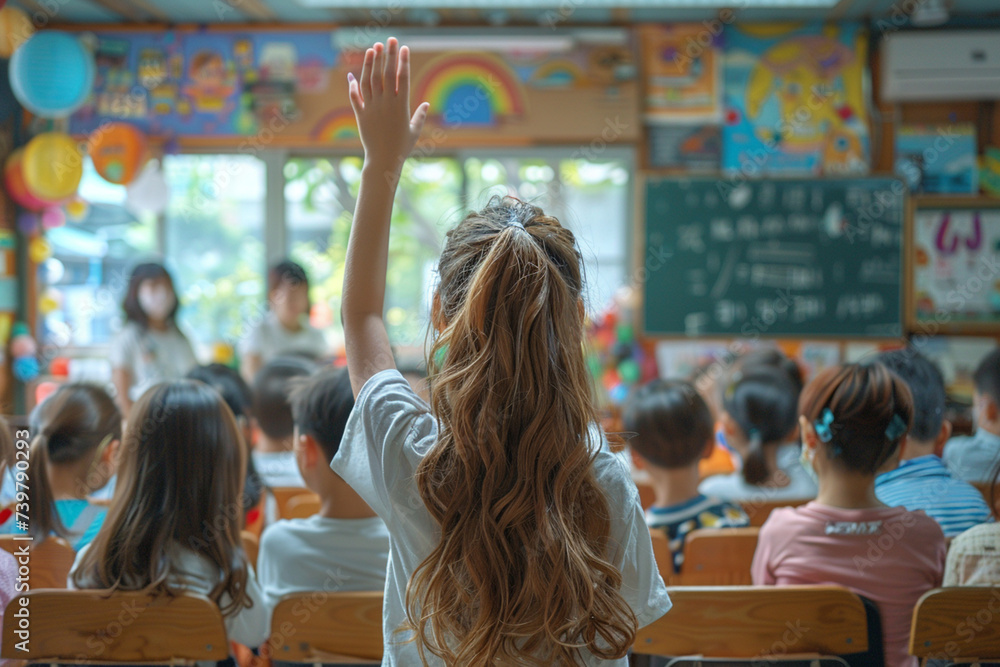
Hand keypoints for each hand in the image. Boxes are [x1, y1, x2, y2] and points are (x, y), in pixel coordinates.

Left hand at [348, 38, 428, 172]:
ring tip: (373, 49)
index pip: (402, 77)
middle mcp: (386, 103)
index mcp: (401, 105)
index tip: (403, 47)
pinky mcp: (361, 115)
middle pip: (386, 74)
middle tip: (390, 39)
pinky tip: (353, 74)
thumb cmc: (402, 147)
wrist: (384, 160)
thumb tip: (427, 105)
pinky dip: (353, 85)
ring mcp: (372, 108)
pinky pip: (355, 97)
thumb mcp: (414, 131)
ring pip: (369, 81)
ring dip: (370, 63)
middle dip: (388, 55)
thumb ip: (420, 116)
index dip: (402, 61)